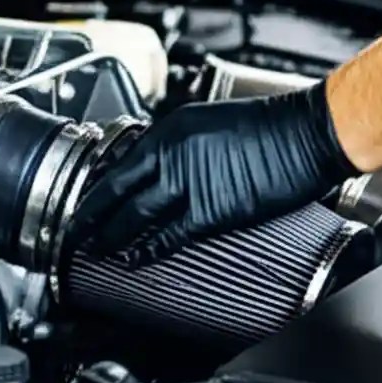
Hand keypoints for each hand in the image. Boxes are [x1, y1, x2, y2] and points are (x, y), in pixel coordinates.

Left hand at [70, 82, 358, 266]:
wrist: (308, 132)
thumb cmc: (269, 127)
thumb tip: (158, 172)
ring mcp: (189, 181)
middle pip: (116, 191)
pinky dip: (148, 248)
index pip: (117, 165)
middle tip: (73, 233)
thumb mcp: (207, 124)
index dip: (95, 191)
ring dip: (111, 235)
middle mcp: (171, 153)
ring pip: (135, 214)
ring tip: (94, 250)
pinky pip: (170, 234)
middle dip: (90, 216)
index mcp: (169, 131)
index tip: (81, 205)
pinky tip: (133, 258)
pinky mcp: (212, 208)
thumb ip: (178, 148)